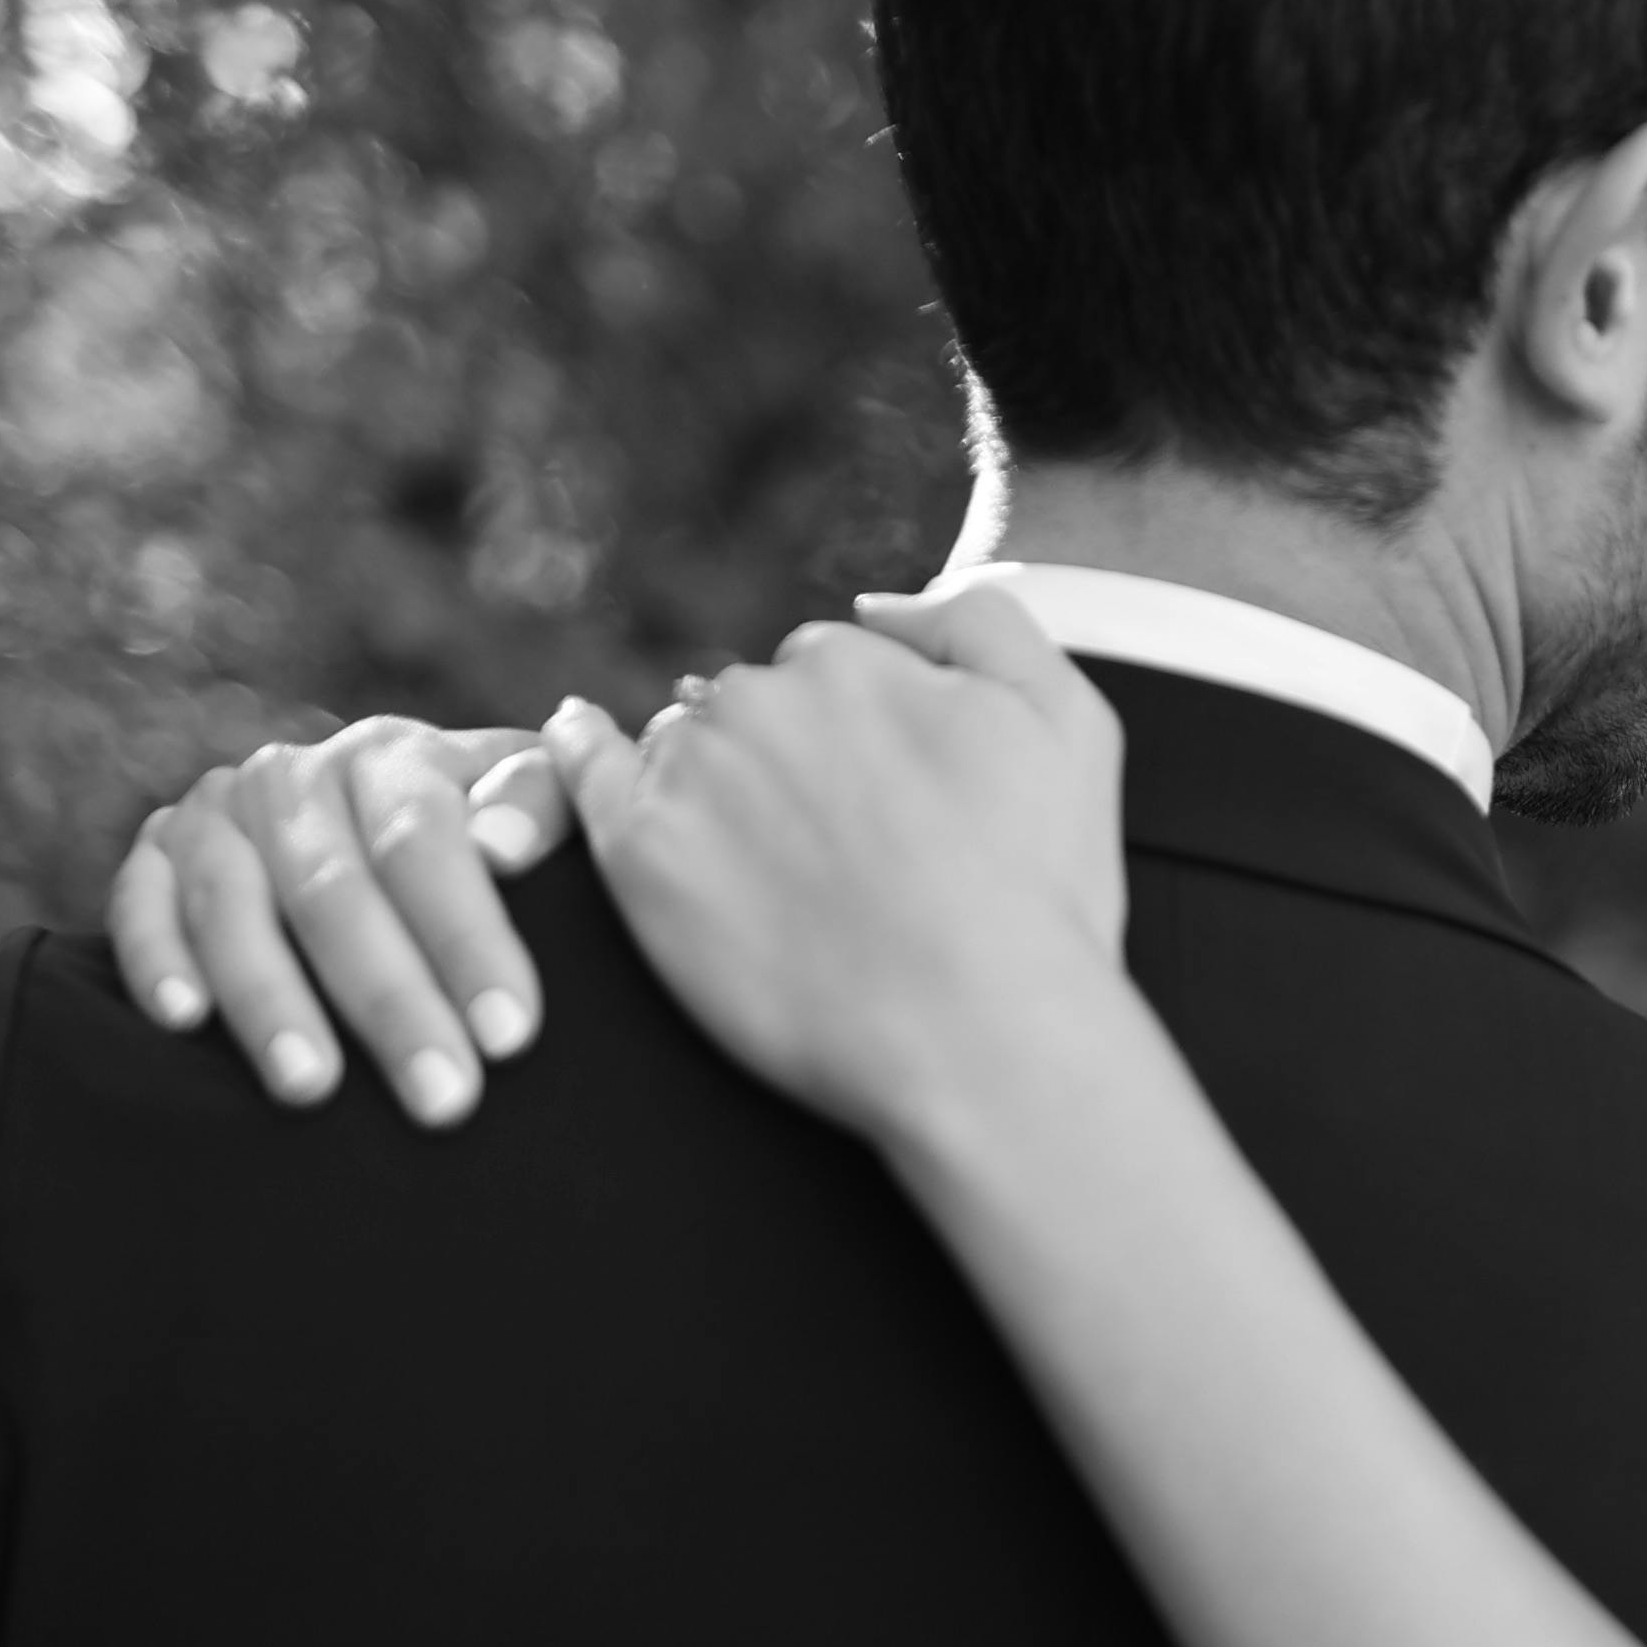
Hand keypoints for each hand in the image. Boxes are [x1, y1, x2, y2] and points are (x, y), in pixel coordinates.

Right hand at [109, 719, 571, 1123]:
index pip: (425, 844)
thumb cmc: (487, 838)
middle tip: (443, 1101)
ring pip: (233, 905)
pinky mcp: (156, 854)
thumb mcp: (538, 810)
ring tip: (313, 1090)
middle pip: (335, 891)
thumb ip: (543, 808)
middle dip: (390, 1003)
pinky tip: (183, 1021)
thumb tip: (502, 852)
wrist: (379, 822)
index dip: (468, 940)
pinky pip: (138, 902)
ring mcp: (216, 814)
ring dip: (270, 1001)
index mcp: (395, 758)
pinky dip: (154, 957)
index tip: (512, 1037)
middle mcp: (295, 777)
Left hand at [546, 589, 1128, 1153]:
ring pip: (679, 746)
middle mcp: (760, 699)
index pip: (827, 674)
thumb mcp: (1069, 723)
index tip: (885, 816)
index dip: (858, 743)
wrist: (985, 1039)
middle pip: (747, 705)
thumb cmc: (1040, 898)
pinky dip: (576, 756)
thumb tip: (876, 607)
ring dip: (706, 784)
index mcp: (852, 664)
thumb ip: (981, 623)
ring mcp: (694, 776)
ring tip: (761, 873)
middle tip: (836, 860)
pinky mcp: (640, 858)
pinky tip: (578, 748)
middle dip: (780, 760)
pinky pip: (582, 774)